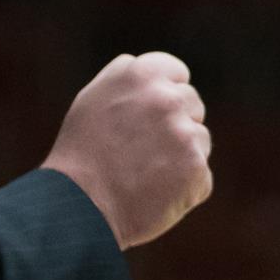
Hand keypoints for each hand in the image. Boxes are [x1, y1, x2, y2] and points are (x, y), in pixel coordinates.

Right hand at [41, 52, 210, 248]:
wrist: (79, 207)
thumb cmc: (81, 155)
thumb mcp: (94, 100)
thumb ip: (129, 80)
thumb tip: (160, 77)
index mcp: (141, 74)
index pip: (177, 73)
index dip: (166, 93)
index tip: (154, 115)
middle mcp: (166, 98)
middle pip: (192, 103)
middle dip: (176, 123)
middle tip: (143, 151)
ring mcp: (184, 133)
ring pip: (199, 138)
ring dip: (182, 155)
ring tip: (144, 174)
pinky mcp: (196, 167)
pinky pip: (201, 175)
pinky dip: (184, 187)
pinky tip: (155, 193)